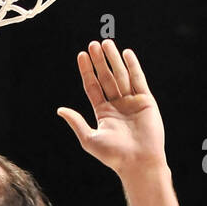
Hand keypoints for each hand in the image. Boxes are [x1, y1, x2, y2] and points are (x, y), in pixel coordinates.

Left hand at [58, 40, 166, 177]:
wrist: (138, 162)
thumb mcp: (89, 138)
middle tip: (93, 44)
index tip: (81, 55)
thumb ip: (76, 122)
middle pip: (106, 78)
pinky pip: (138, 80)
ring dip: (113, 60)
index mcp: (103, 113)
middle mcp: (117, 105)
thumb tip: (60, 109)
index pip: (93, 87)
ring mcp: (132, 102)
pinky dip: (133, 66)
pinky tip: (126, 53)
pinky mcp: (146, 101)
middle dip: (99, 62)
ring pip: (121, 76)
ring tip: (106, 43)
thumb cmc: (113, 155)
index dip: (87, 71)